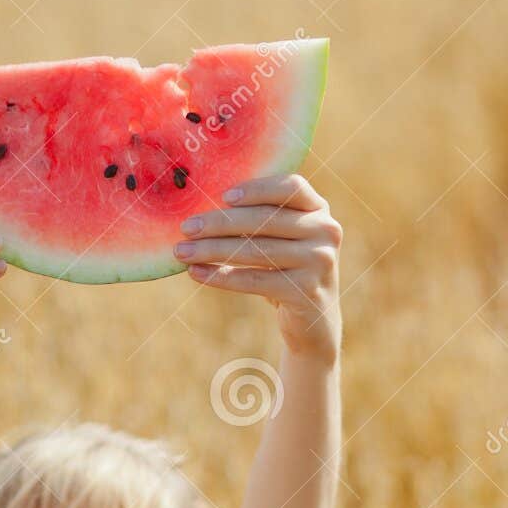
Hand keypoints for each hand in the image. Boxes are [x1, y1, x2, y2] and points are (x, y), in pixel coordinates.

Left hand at [173, 173, 341, 364]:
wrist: (315, 320)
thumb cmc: (287, 270)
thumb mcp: (284, 239)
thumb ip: (261, 218)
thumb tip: (203, 208)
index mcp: (319, 210)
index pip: (291, 187)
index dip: (257, 189)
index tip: (223, 196)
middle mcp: (325, 231)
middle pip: (265, 219)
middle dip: (220, 223)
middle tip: (186, 227)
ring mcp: (319, 261)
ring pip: (256, 250)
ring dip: (213, 250)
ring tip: (182, 252)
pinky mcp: (305, 290)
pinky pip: (254, 280)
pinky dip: (221, 277)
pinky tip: (196, 273)